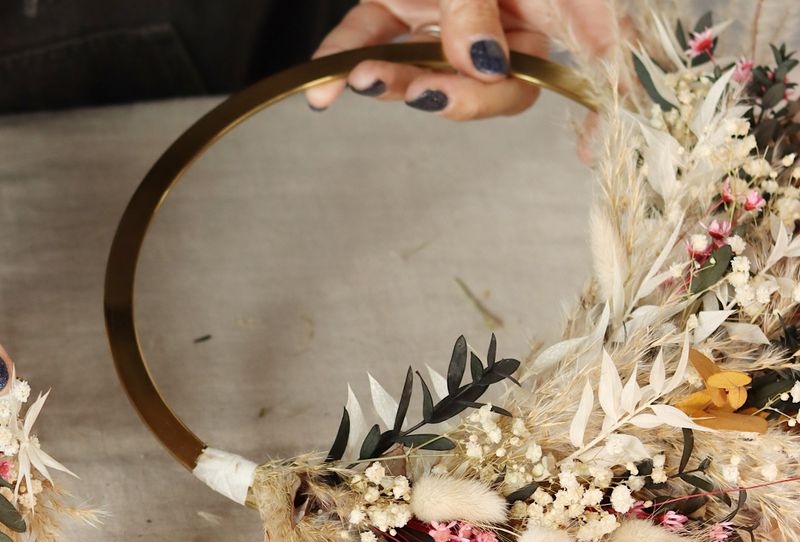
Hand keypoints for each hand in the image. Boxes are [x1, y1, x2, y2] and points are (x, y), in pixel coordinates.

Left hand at [306, 0, 614, 118]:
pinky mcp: (398, 3)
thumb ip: (478, 4)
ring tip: (361, 79)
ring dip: (394, 81)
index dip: (600, 105)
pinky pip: (372, 38)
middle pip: (502, 81)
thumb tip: (483, 63)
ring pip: (432, 69)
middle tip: (424, 95)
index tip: (588, 147)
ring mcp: (450, 12)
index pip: (593, 52)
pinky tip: (319, 94)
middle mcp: (509, 10)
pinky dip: (342, 60)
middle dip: (461, 96)